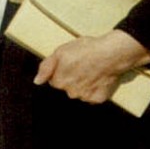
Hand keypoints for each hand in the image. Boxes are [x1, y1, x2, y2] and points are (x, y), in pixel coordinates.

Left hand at [33, 29, 149, 104]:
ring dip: (83, 84)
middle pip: (67, 87)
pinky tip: (98, 79)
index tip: (69, 63)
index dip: (61, 71)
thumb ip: (46, 67)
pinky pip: (92, 96)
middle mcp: (70, 92)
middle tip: (82, 66)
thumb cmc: (87, 50)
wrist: (111, 54)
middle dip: (72, 78)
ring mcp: (84, 97)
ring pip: (79, 92)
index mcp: (59, 81)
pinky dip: (94, 89)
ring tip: (91, 71)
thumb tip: (37, 81)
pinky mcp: (97, 99)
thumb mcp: (61, 51)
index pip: (54, 81)